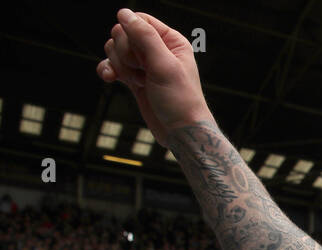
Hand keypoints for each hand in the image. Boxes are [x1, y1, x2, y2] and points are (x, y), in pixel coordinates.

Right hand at [97, 9, 212, 147]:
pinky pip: (112, 65)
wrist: (180, 132)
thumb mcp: (164, 65)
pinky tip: (110, 79)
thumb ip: (144, 37)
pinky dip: (108, 70)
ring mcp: (144, 64)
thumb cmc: (180, 100)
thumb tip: (124, 13)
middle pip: (123, 33)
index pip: (138, 20)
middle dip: (125, 53)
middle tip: (142, 72)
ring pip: (115, 49)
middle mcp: (157, 49)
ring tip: (138, 81)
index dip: (131, 35)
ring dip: (120, 65)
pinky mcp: (134, 78)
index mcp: (171, 41)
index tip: (140, 56)